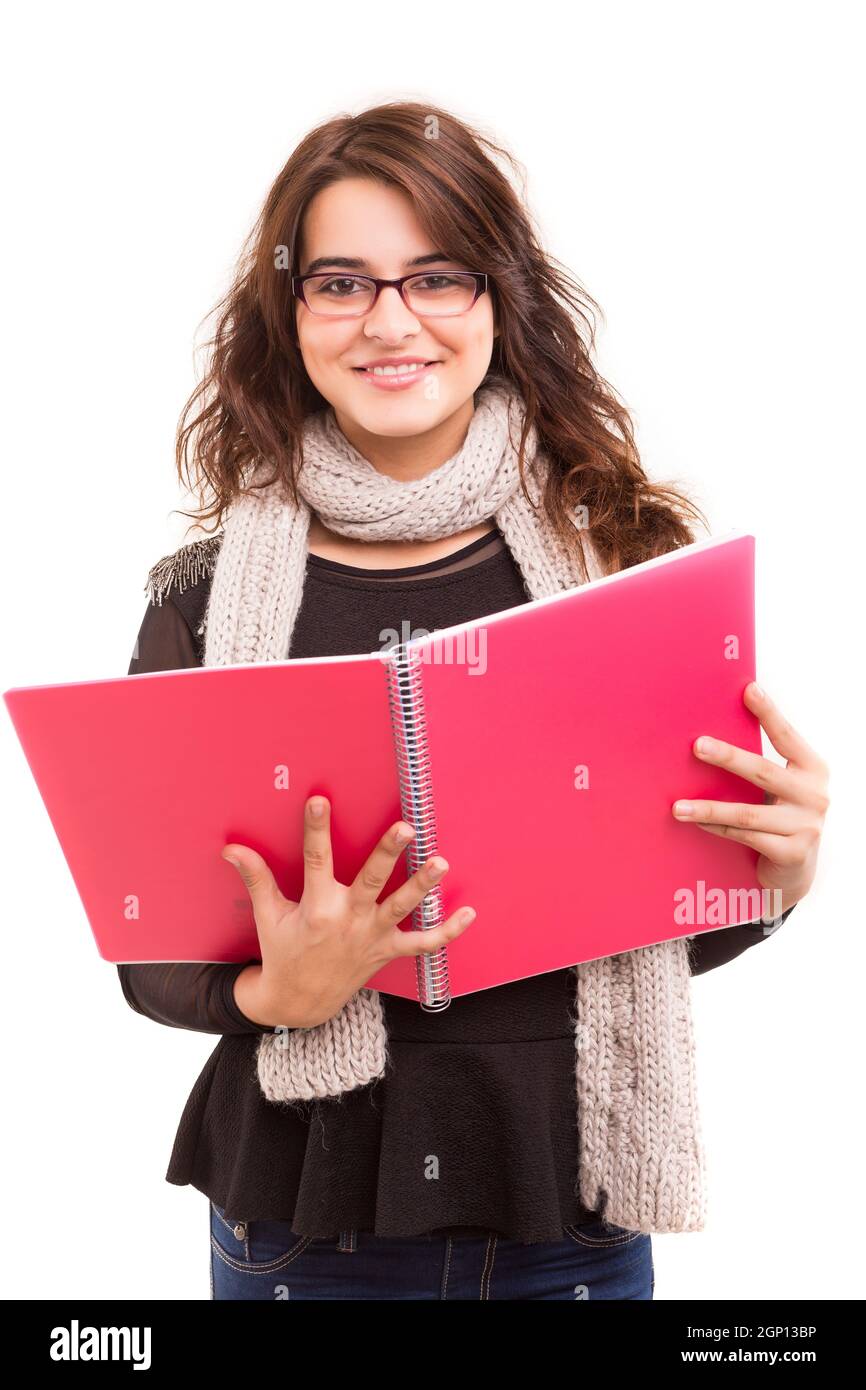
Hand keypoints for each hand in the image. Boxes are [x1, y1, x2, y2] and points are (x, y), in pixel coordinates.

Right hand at [221, 796, 474, 1028]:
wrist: (299, 1002)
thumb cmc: (283, 951)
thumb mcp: (268, 915)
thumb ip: (256, 878)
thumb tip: (231, 847)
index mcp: (316, 907)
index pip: (315, 860)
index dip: (316, 829)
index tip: (319, 800)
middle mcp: (347, 920)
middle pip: (371, 881)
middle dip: (388, 854)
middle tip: (406, 827)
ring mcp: (371, 937)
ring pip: (401, 908)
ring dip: (422, 886)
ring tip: (441, 863)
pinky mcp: (387, 952)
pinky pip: (422, 945)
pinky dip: (447, 933)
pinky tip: (469, 913)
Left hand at [671, 682, 829, 915]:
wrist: (795, 870)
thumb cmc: (779, 817)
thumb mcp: (780, 789)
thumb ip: (762, 766)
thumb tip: (711, 736)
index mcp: (813, 770)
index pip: (787, 737)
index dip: (769, 713)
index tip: (749, 689)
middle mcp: (815, 796)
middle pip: (763, 772)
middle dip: (728, 757)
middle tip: (697, 745)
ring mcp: (806, 826)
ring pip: (748, 813)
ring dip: (709, 808)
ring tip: (678, 806)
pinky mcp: (793, 853)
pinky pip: (746, 837)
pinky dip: (718, 828)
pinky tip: (695, 822)